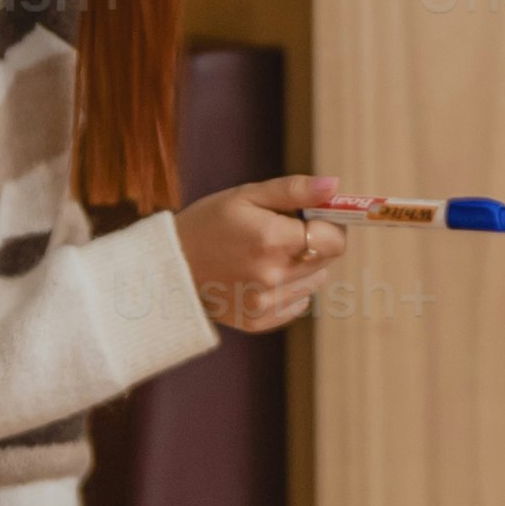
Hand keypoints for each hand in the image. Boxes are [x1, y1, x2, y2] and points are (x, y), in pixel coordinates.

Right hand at [174, 177, 354, 334]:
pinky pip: (297, 303)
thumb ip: (295, 190)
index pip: (335, 240)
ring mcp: (265, 303)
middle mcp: (271, 276)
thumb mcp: (248, 195)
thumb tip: (335, 184)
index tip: (315, 217)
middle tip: (283, 232)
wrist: (169, 265)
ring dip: (303, 267)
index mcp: (272, 239)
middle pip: (326, 261)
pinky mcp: (259, 322)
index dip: (331, 225)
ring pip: (315, 283)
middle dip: (314, 243)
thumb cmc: (209, 222)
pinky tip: (260, 276)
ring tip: (268, 255)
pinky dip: (288, 289)